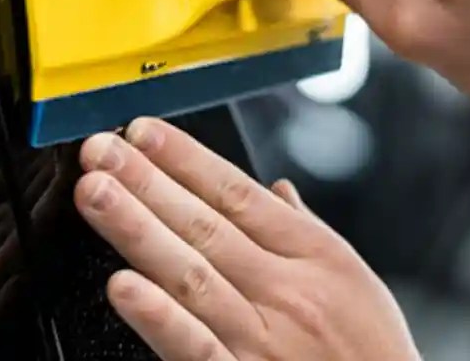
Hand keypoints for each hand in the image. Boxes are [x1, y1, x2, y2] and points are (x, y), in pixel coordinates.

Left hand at [74, 117, 420, 360]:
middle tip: (100, 150)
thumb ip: (306, 230)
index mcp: (313, 255)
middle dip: (147, 181)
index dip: (186, 159)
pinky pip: (195, 348)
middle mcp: (286, 291)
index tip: (142, 131)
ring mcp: (261, 340)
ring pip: (190, 275)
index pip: (236, 194)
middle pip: (205, 225)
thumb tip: (273, 189)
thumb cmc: (373, 352)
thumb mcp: (355, 279)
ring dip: (138, 230)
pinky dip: (159, 317)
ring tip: (96, 194)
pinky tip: (124, 287)